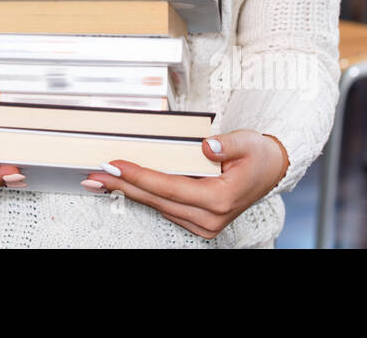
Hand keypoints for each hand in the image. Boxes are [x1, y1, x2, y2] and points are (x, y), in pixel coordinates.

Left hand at [84, 130, 289, 239]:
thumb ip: (226, 144)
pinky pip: (164, 207)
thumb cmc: (257, 156)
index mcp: (220, 198)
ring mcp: (204, 223)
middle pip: (157, 199)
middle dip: (123, 185)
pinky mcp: (198, 221)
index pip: (170, 187)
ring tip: (102, 179)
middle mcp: (210, 216)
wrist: (271, 171)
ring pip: (157, 205)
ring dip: (129, 190)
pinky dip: (144, 194)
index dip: (141, 176)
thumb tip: (205, 146)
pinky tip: (125, 185)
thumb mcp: (247, 142)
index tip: (117, 165)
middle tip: (95, 174)